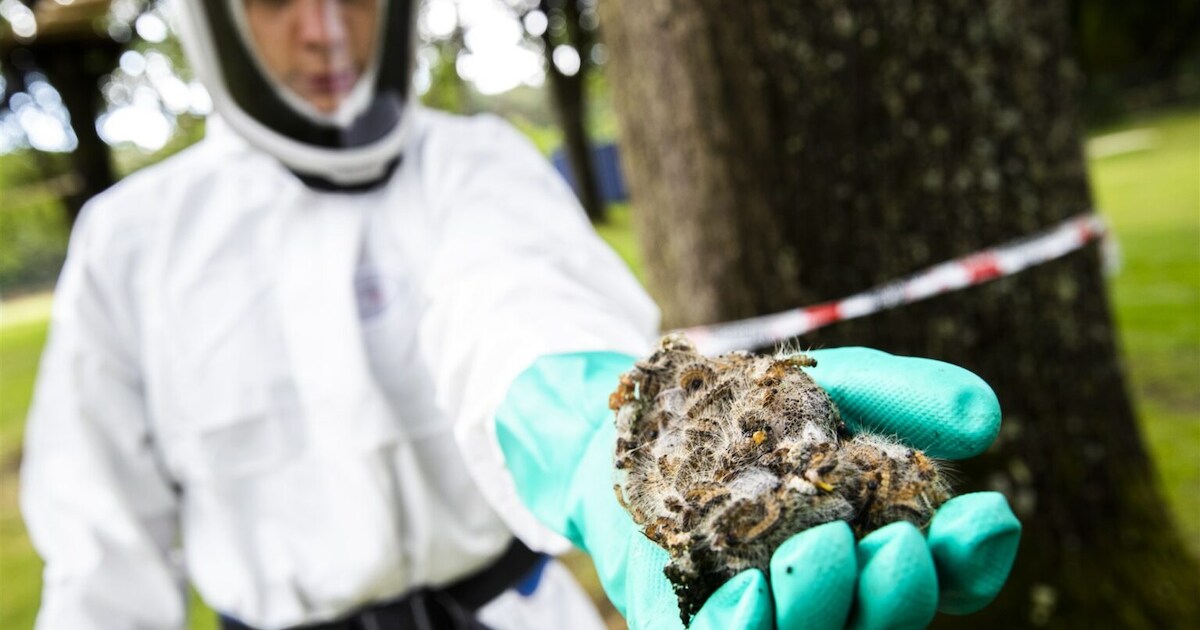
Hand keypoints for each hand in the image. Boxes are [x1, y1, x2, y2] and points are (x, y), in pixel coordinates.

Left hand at [496, 348, 1019, 628]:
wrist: (642, 418)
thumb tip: (984, 417)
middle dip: (899, 591)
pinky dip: (741, 628)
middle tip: (893, 544)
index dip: (976, 556)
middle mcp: (834, 588)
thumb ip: (903, 395)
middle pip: (887, 618)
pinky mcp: (689, 618)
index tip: (985, 513)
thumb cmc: (754, 408)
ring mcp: (766, 609)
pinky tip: (748, 592)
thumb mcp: (832, 385)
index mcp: (882, 540)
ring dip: (824, 609)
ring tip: (821, 553)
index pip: (953, 572)